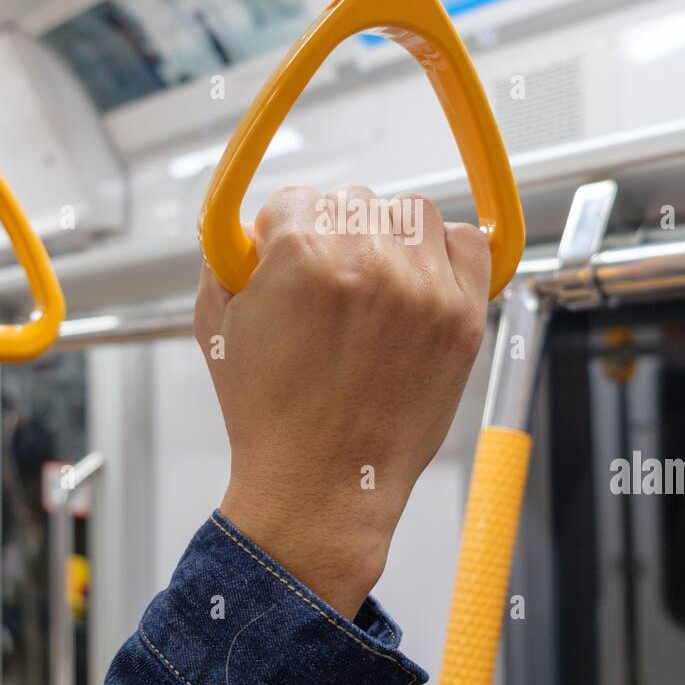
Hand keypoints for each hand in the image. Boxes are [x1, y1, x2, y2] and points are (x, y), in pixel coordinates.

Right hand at [195, 185, 489, 617]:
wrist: (323, 485)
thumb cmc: (270, 416)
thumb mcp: (217, 326)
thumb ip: (228, 257)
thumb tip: (256, 225)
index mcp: (301, 255)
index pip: (296, 199)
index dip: (283, 232)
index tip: (286, 260)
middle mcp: (368, 262)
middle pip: (352, 201)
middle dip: (334, 235)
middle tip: (327, 285)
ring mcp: (422, 288)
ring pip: (409, 212)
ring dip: (388, 237)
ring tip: (372, 285)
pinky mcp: (462, 315)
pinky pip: (466, 241)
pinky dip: (445, 251)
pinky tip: (419, 281)